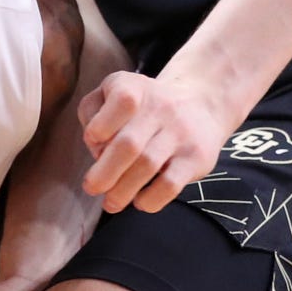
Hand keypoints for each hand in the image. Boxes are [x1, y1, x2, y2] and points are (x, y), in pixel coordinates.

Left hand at [80, 68, 238, 214]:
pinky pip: (171, 184)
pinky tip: (140, 201)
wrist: (199, 104)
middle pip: (129, 144)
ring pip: (147, 166)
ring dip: (122, 191)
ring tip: (111, 202)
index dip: (100, 125)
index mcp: (135, 88)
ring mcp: (182, 132)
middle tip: (92, 188)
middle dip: (104, 173)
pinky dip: (150, 199)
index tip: (93, 140)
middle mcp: (162, 107)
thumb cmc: (140, 107)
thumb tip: (97, 149)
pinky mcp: (197, 157)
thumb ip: (92, 112)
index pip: (122, 101)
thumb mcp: (111, 94)